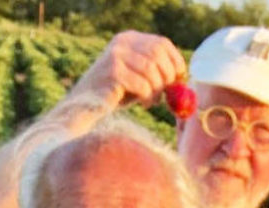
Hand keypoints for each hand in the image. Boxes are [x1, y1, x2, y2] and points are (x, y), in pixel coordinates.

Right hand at [71, 31, 187, 111]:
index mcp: (128, 39)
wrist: (85, 107)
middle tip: (166, 93)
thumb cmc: (115, 95)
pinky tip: (144, 104)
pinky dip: (148, 97)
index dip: (176, 61)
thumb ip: (155, 71)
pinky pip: (143, 85)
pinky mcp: (113, 72)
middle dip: (167, 76)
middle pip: (159, 54)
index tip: (180, 78)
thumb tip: (182, 76)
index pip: (162, 43)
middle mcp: (122, 42)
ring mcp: (116, 55)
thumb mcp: (137, 77)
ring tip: (152, 101)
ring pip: (152, 70)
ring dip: (157, 89)